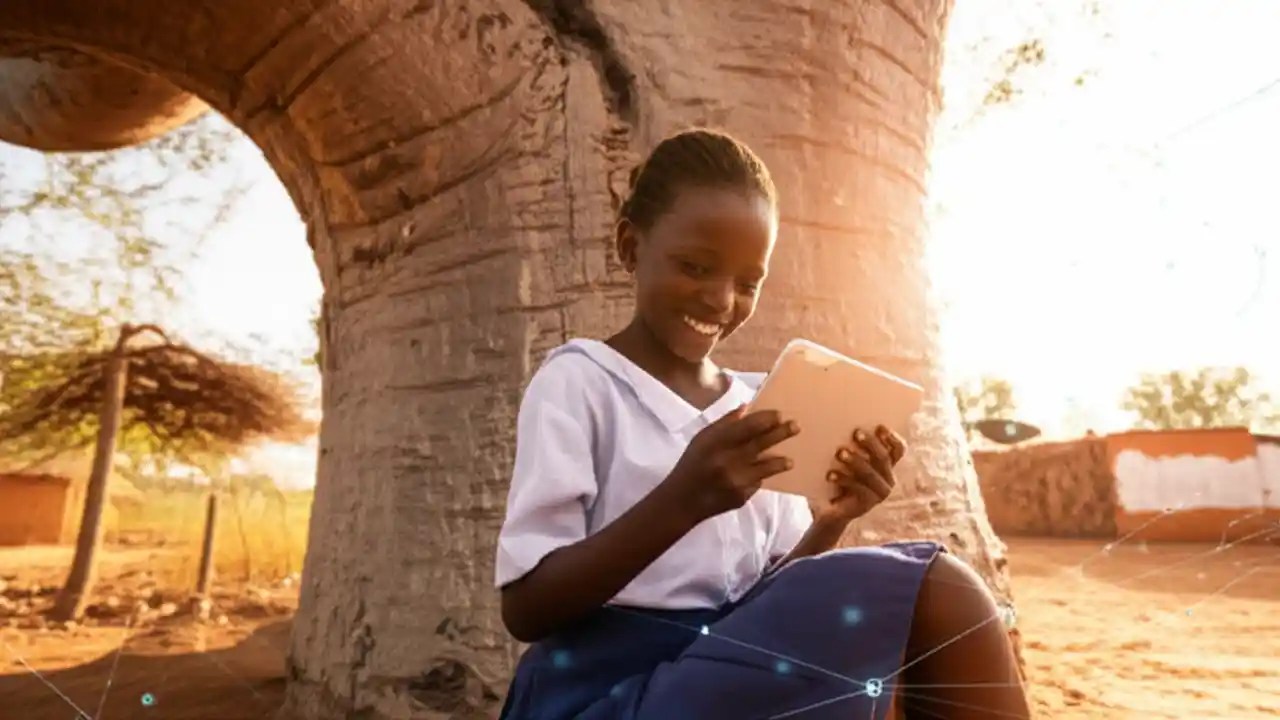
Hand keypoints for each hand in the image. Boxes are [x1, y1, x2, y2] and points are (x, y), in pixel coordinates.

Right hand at [663, 405, 798, 521]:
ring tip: (790, 460)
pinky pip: (757, 483)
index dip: (766, 420)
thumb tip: (746, 408)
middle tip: (796, 426)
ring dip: (780, 462)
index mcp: (715, 443)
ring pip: (765, 468)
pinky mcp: (741, 497)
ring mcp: (736, 482)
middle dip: (780, 434)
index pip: (747, 427)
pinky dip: (759, 477)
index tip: (780, 414)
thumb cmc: (691, 464)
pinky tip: (762, 475)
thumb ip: (724, 424)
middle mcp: (727, 462)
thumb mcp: (701, 439)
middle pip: (759, 444)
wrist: (682, 500)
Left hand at [813, 425, 905, 524]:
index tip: (880, 427)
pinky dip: (844, 479)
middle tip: (856, 434)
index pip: (898, 450)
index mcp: (887, 466)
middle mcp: (888, 478)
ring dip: (855, 461)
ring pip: (870, 473)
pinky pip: (858, 488)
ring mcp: (880, 493)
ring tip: (840, 453)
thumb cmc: (839, 478)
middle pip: (884, 458)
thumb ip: (851, 446)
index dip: (892, 438)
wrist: (831, 509)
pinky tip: (831, 475)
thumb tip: (840, 423)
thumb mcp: (847, 462)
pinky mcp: (868, 504)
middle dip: (871, 444)